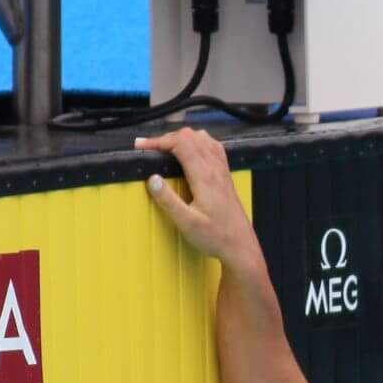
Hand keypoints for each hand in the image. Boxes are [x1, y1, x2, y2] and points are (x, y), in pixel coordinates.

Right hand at [136, 129, 260, 265]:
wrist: (241, 246)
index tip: (141, 147)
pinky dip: (197, 142)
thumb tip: (152, 178)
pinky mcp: (225, 175)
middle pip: (191, 136)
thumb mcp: (186, 223)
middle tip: (149, 149)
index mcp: (204, 176)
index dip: (159, 141)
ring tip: (165, 149)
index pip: (181, 143)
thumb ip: (168, 200)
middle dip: (167, 138)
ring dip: (182, 138)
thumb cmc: (215, 237)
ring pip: (203, 138)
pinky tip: (190, 151)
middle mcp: (215, 168)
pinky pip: (213, 147)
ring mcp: (222, 170)